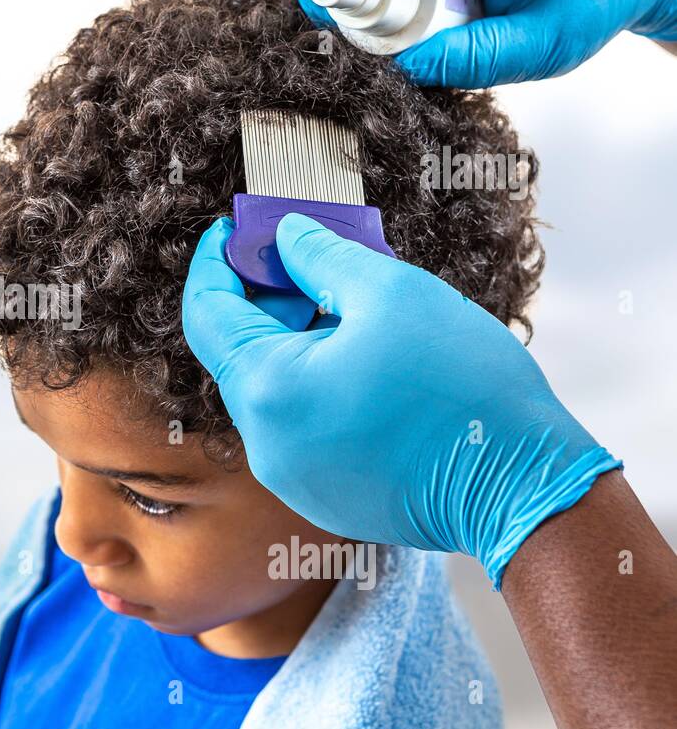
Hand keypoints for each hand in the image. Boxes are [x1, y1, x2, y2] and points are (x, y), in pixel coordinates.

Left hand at [181, 214, 621, 588]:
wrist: (521, 490)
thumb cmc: (463, 388)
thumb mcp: (392, 292)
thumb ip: (321, 255)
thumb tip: (285, 236)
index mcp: (268, 390)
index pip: (207, 314)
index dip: (215, 265)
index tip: (232, 231)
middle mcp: (265, 444)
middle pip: (241, 352)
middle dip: (271, 300)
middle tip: (316, 261)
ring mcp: (292, 477)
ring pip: (275, 389)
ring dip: (299, 342)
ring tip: (359, 311)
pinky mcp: (323, 496)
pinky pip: (302, 426)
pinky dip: (319, 385)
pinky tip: (370, 363)